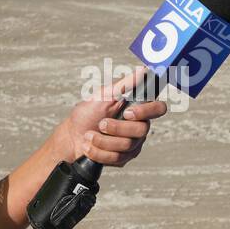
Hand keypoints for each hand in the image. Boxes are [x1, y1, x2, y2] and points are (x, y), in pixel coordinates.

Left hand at [52, 65, 167, 166]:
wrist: (71, 138)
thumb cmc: (87, 114)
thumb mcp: (103, 95)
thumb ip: (124, 84)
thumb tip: (142, 70)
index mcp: (137, 108)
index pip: (158, 108)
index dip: (147, 111)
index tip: (127, 112)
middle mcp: (138, 126)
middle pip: (142, 130)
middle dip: (116, 128)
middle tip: (101, 124)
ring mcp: (132, 144)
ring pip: (127, 145)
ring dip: (103, 140)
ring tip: (89, 136)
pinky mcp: (123, 158)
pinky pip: (117, 157)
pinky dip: (99, 151)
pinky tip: (90, 147)